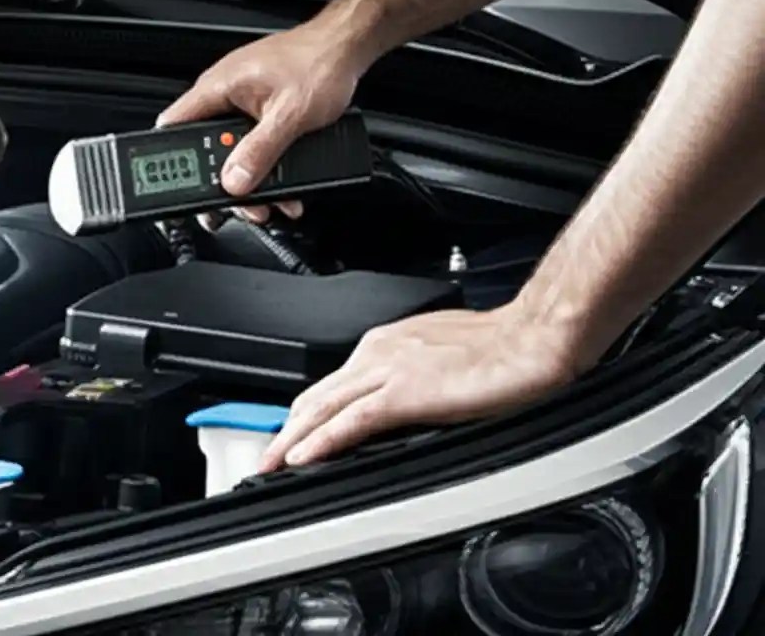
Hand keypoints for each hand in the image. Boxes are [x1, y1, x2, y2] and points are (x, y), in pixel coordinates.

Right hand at [155, 13, 373, 227]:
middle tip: (242, 204)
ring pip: (233, 152)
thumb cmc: (320, 63)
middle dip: (224, 182)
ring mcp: (242, 102)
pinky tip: (284, 186)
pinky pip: (253, 145)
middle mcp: (224, 93)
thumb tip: (234, 181)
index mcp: (218, 87)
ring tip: (271, 201)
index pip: (174, 126)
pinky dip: (265, 166)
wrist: (347, 47)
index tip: (185, 187)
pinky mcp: (260, 110)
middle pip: (206, 149)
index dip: (174, 159)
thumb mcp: (289, 115)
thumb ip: (259, 152)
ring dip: (250, 179)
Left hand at [258, 303, 585, 471]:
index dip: (307, 413)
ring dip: (292, 440)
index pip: (333, 384)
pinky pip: (351, 422)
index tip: (291, 433)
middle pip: (317, 397)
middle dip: (287, 429)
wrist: (534, 336)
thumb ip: (413, 377)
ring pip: (323, 409)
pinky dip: (321, 441)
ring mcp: (388, 371)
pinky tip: (302, 458)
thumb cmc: (503, 345)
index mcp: (387, 344)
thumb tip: (406, 402)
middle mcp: (378, 352)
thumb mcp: (441, 358)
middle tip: (266, 456)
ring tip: (271, 463)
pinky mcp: (405, 393)